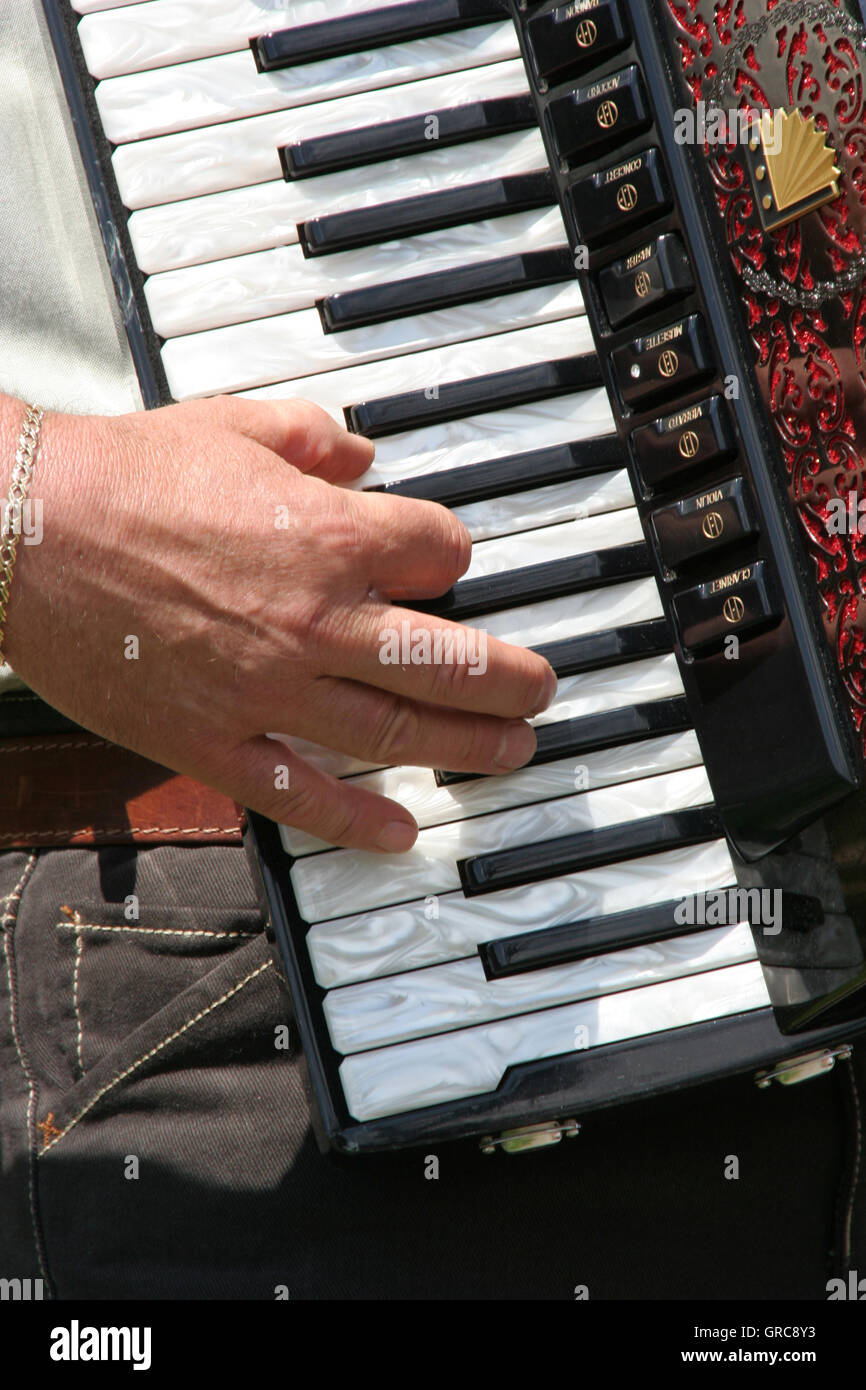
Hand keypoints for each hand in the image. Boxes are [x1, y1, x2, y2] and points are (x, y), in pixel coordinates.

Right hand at [3, 395, 555, 851]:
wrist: (24, 530)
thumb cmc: (125, 474)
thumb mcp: (235, 423)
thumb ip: (315, 440)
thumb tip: (364, 455)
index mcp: (329, 535)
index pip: (442, 552)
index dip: (453, 554)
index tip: (448, 564)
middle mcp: (316, 617)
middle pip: (448, 658)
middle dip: (510, 678)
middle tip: (541, 689)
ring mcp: (268, 688)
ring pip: (396, 730)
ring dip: (467, 745)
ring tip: (512, 752)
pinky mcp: (213, 737)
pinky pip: (299, 791)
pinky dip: (354, 818)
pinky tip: (401, 831)